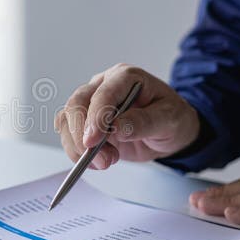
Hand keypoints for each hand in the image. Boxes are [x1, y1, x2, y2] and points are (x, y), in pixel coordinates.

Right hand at [54, 64, 199, 169]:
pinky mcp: (85, 122)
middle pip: (76, 104)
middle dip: (82, 135)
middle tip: (102, 160)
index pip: (102, 93)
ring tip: (106, 162)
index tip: (93, 141)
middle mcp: (103, 85)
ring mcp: (92, 103)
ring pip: (67, 120)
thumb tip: (116, 127)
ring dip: (78, 146)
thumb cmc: (172, 119)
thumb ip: (144, 122)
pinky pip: (68, 133)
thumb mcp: (170, 119)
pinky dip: (75, 150)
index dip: (95, 117)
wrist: (169, 132)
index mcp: (125, 77)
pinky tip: (95, 161)